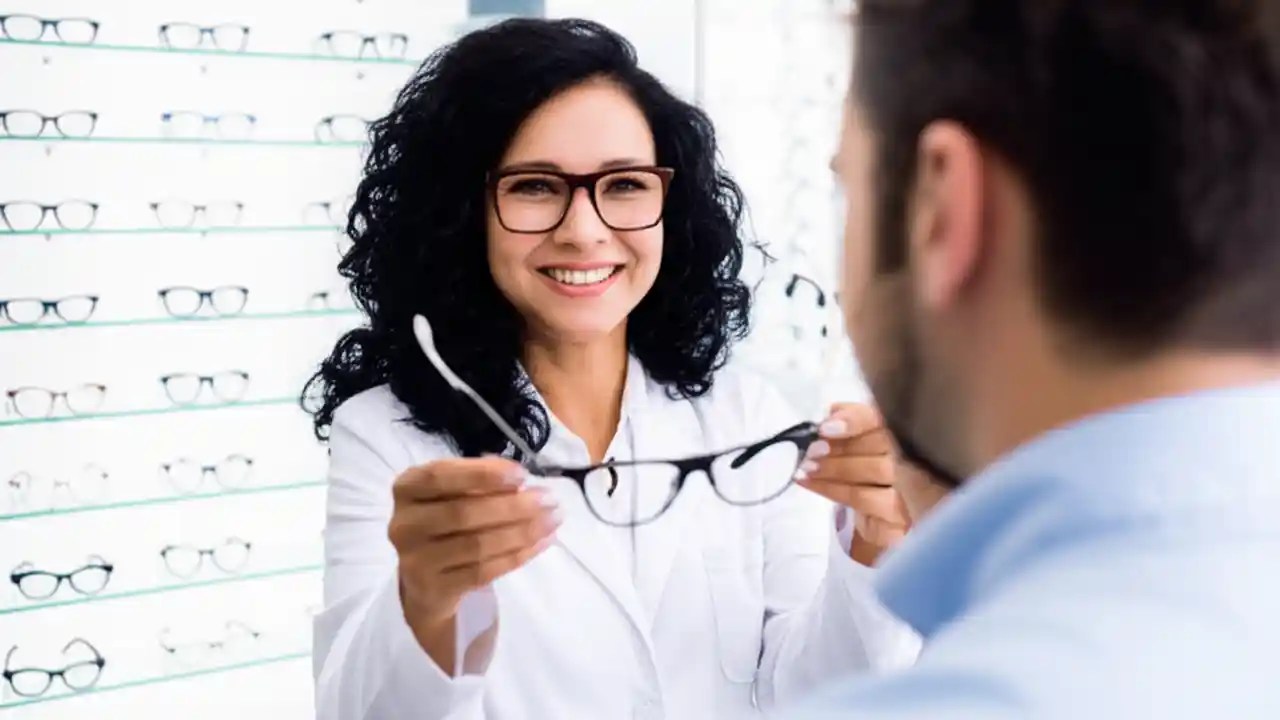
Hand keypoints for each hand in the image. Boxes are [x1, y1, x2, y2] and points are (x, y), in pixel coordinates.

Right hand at [389, 456, 560, 663]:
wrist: (426, 580)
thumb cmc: (446, 522)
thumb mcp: (454, 493)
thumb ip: (480, 481)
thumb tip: (519, 481)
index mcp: (407, 489)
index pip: (439, 476)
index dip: (481, 474)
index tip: (521, 474)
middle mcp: (404, 524)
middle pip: (462, 514)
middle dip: (512, 506)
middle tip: (550, 500)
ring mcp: (415, 561)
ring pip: (477, 545)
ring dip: (522, 531)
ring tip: (553, 520)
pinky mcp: (435, 589)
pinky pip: (483, 571)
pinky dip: (517, 555)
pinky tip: (542, 542)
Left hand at [795, 403, 910, 563]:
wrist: (882, 522)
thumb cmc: (868, 476)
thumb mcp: (858, 445)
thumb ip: (851, 422)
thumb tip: (832, 410)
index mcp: (907, 429)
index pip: (885, 416)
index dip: (855, 418)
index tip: (826, 426)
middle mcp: (920, 454)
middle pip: (882, 442)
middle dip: (841, 445)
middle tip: (811, 449)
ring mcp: (917, 487)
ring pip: (872, 469)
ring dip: (832, 467)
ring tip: (806, 467)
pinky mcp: (902, 515)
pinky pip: (861, 497)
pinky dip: (830, 488)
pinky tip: (808, 482)